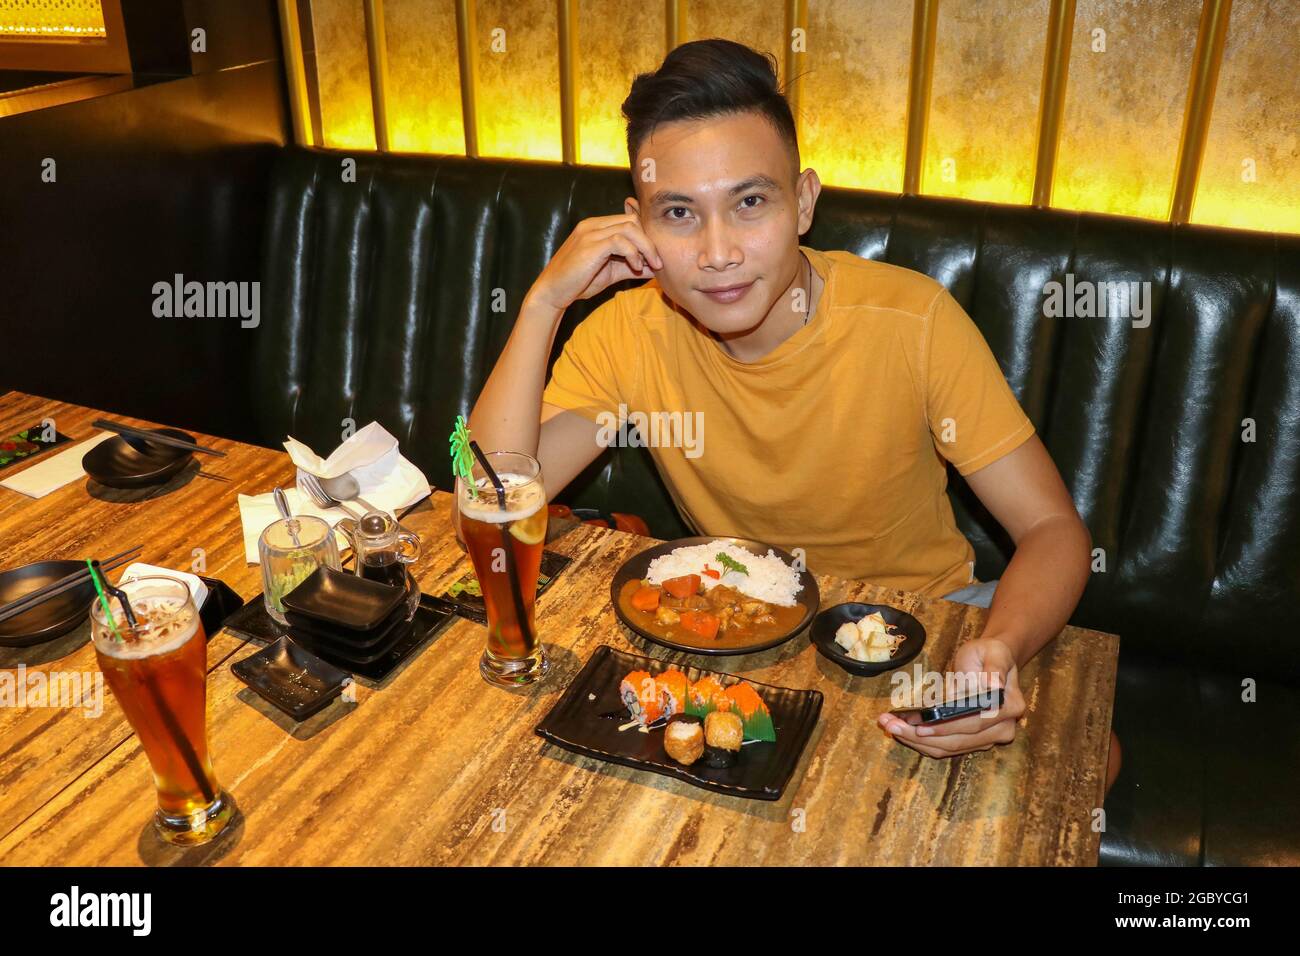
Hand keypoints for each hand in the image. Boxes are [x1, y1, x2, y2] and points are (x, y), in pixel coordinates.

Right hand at [528, 212, 662, 311]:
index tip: (656, 255)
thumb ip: (632, 266)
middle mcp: (593, 225)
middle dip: (650, 240)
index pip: (630, 219)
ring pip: (630, 228)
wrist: (552, 292)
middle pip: (633, 220)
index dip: (647, 235)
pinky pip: (620, 241)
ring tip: (651, 266)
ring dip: (646, 247)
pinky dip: (633, 253)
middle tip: (658, 262)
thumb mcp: (611, 272)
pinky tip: (635, 267)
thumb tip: (657, 268)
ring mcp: (590, 233)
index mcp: (597, 227)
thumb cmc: (579, 282)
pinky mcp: (590, 246)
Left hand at [877, 636, 1025, 757]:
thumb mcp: (993, 652)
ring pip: (948, 748)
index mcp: (1009, 706)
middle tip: (889, 724)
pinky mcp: (972, 742)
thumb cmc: (989, 654)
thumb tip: (994, 686)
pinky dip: (921, 742)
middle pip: (957, 740)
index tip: (919, 725)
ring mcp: (987, 739)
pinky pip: (945, 748)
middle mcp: (1002, 728)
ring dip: (916, 741)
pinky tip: (900, 730)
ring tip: (889, 726)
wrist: (991, 662)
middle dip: (920, 735)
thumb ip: (994, 668)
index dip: (946, 726)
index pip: (974, 722)